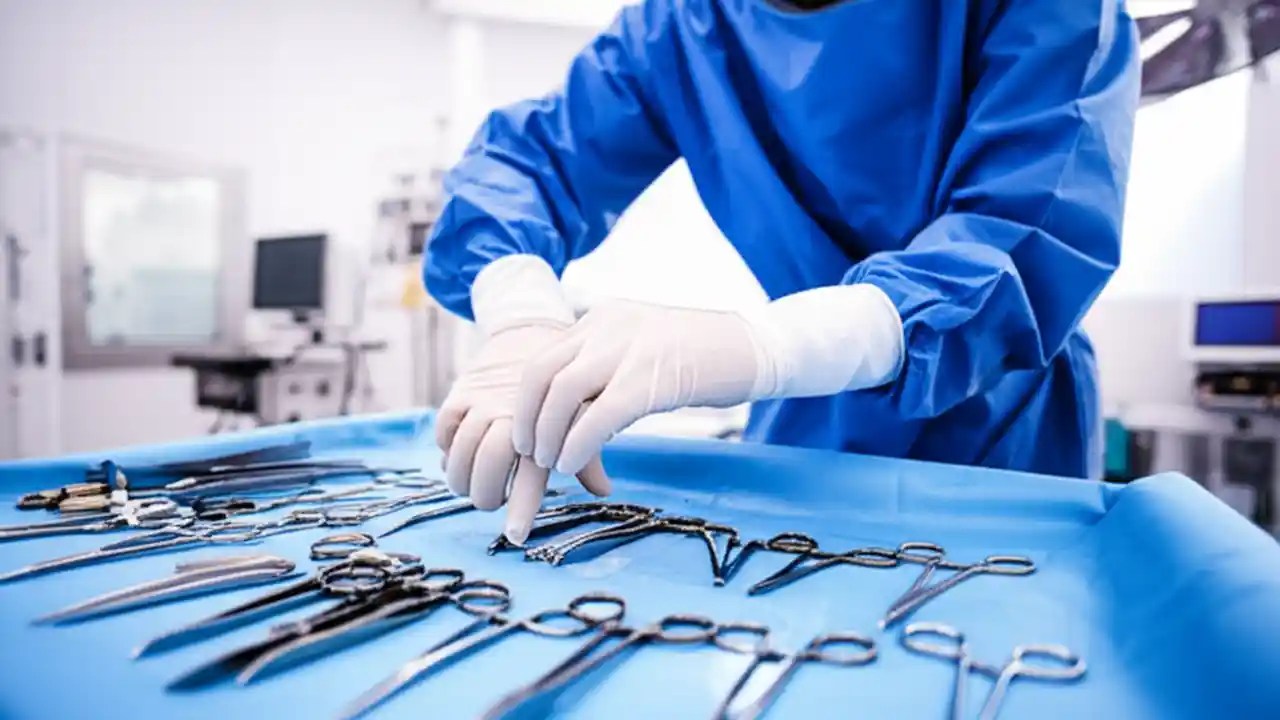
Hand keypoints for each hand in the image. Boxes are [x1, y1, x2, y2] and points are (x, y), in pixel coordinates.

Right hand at [436, 322, 609, 542]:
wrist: (530, 330)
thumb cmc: (561, 385)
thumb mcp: (581, 415)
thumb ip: (586, 456)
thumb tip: (604, 491)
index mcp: (547, 429)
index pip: (531, 480)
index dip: (521, 511)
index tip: (515, 537)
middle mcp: (513, 418)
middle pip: (488, 473)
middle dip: (487, 495)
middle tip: (492, 497)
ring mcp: (483, 404)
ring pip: (458, 457)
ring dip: (461, 478)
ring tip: (469, 483)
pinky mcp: (461, 391)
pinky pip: (444, 430)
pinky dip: (446, 446)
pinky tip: (455, 450)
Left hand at [513, 300, 760, 474]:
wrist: (756, 346)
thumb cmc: (702, 357)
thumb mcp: (642, 347)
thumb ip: (606, 366)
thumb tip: (576, 409)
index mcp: (602, 318)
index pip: (543, 357)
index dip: (526, 401)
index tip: (528, 433)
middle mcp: (608, 325)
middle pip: (542, 372)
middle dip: (529, 419)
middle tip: (532, 454)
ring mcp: (630, 349)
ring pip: (564, 392)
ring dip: (549, 435)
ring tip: (553, 464)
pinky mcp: (651, 378)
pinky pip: (599, 415)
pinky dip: (579, 444)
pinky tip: (575, 464)